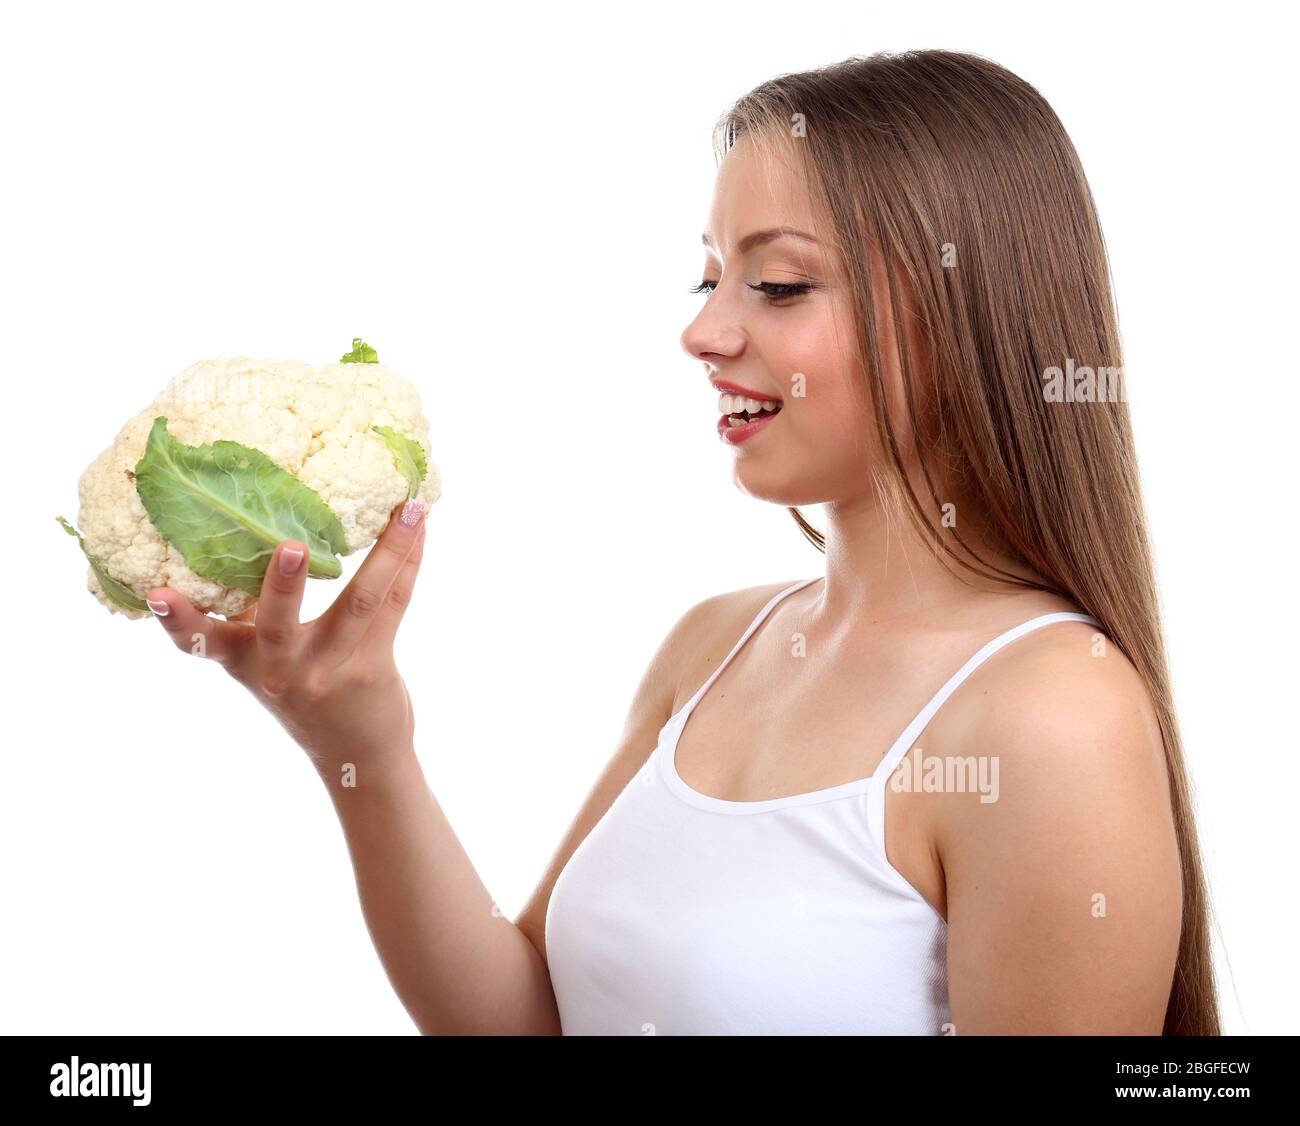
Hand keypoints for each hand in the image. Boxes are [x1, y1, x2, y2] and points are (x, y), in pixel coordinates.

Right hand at [144, 499, 428, 782]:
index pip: (201, 643)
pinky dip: (408, 561)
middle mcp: (282, 669)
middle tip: (289, 548)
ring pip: (360, 601)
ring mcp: (330, 670)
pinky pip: (393, 604)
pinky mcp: (372, 668)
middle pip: (278, 624)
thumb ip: (258, 618)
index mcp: (245, 662)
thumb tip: (267, 534)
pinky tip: (419, 527)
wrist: (357, 759)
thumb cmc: (306, 697)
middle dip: (282, 585)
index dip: (179, 620)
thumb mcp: (268, 666)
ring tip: (406, 512)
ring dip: (386, 551)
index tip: (156, 594)